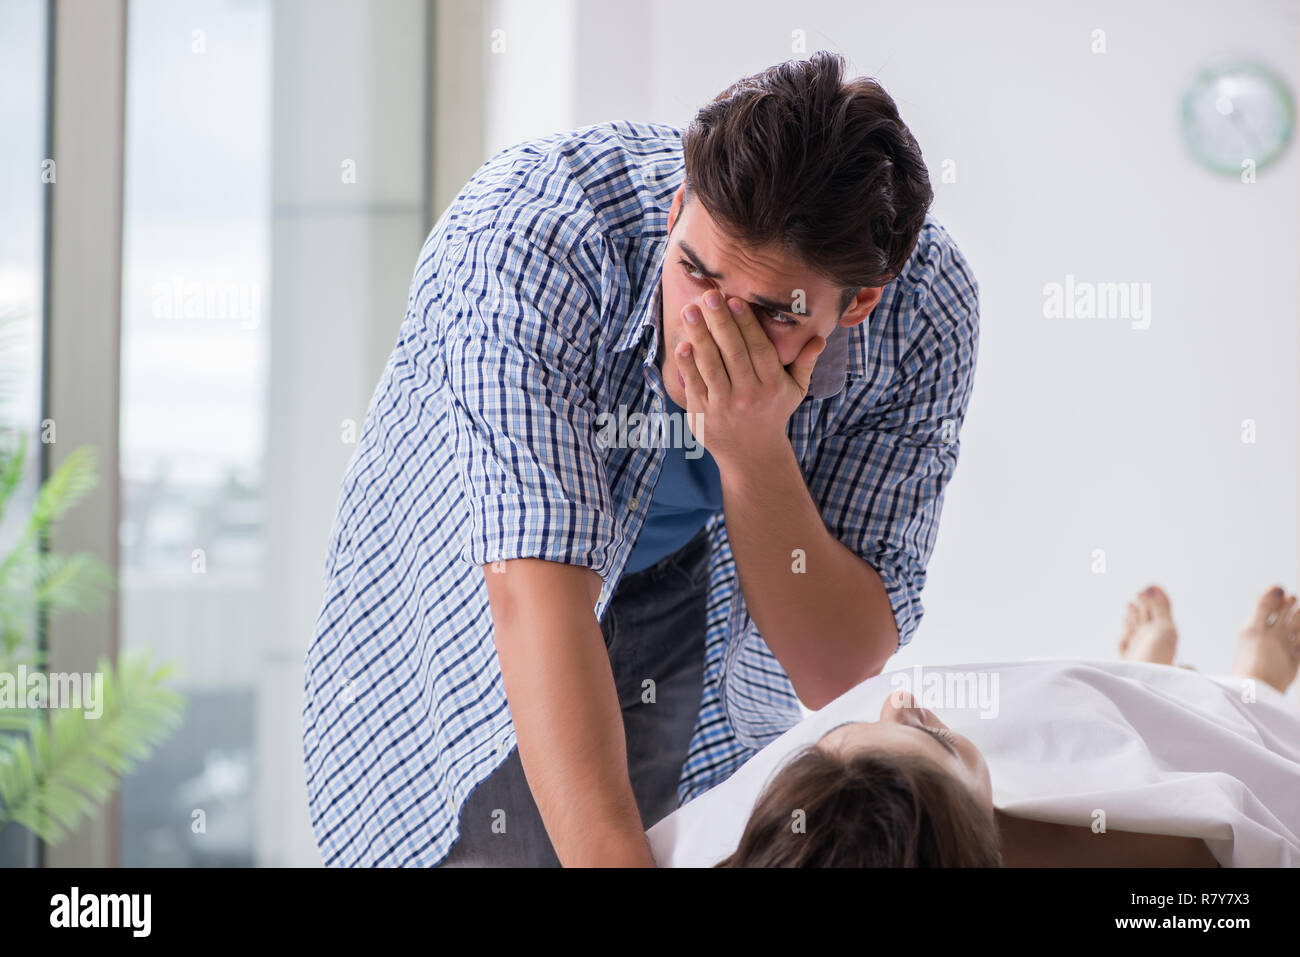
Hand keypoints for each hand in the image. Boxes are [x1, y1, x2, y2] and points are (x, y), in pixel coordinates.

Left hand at [675, 289, 824, 468]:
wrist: (751, 455)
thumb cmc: (773, 412)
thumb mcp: (795, 390)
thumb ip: (805, 362)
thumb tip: (820, 337)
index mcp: (773, 384)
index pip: (759, 348)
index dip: (746, 324)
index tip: (735, 299)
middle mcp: (749, 395)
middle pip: (733, 353)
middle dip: (720, 322)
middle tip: (709, 295)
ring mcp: (724, 405)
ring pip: (711, 366)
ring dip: (700, 337)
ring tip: (690, 311)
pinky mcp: (703, 414)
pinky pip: (695, 385)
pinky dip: (688, 365)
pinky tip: (683, 345)